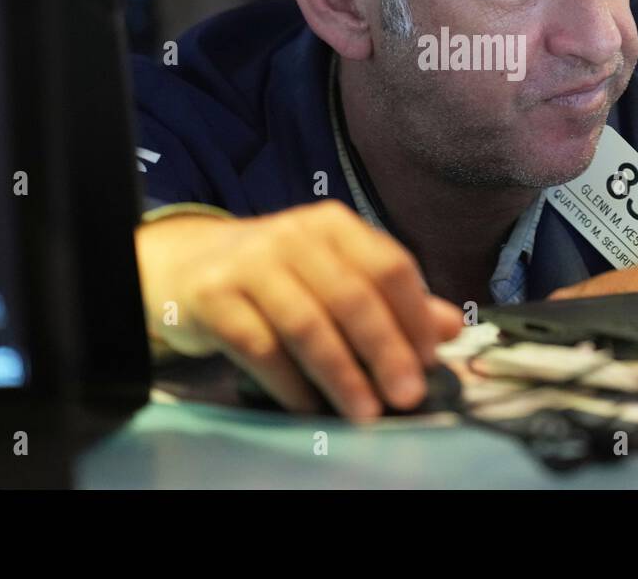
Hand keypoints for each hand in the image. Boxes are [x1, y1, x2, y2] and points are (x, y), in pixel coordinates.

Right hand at [136, 199, 464, 418]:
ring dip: (341, 373)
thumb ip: (392, 298)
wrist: (186, 264)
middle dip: (385, 350)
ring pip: (306, 324)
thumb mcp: (334, 272)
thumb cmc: (276, 273)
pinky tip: (310, 406)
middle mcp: (293, 236)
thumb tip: (451, 326)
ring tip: (364, 411)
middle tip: (407, 394)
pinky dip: (289, 382)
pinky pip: (258, 347)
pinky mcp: (213, 297)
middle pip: (351, 296)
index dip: (414, 315)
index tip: (430, 359)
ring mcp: (250, 264)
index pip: (387, 266)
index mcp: (333, 225)